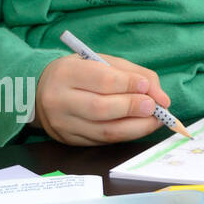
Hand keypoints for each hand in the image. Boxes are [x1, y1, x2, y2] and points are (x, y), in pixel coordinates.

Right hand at [34, 53, 173, 144]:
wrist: (42, 91)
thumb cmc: (81, 73)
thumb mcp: (104, 62)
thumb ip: (135, 74)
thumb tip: (162, 98)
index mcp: (66, 73)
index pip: (103, 81)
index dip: (129, 85)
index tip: (147, 87)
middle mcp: (59, 100)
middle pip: (102, 108)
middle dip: (133, 107)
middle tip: (154, 106)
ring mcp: (62, 124)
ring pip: (104, 130)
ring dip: (136, 126)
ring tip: (154, 118)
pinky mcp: (69, 140)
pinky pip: (103, 140)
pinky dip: (126, 135)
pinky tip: (139, 126)